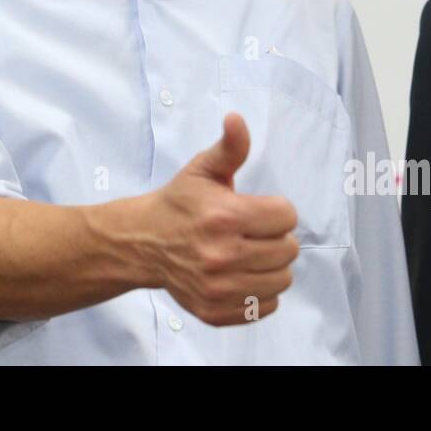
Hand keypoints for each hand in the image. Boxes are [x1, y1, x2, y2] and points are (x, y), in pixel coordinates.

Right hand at [143, 112, 298, 325]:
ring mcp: (218, 288)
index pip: (287, 216)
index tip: (258, 210)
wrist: (142, 243)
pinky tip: (243, 276)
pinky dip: (261, 293)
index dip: (276, 210)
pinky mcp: (215, 311)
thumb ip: (230, 147)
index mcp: (224, 216)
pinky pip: (267, 307)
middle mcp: (222, 255)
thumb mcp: (202, 169)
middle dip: (276, 237)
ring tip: (251, 254)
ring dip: (272, 266)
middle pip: (288, 250)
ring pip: (282, 280)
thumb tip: (237, 119)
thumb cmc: (179, 203)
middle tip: (254, 233)